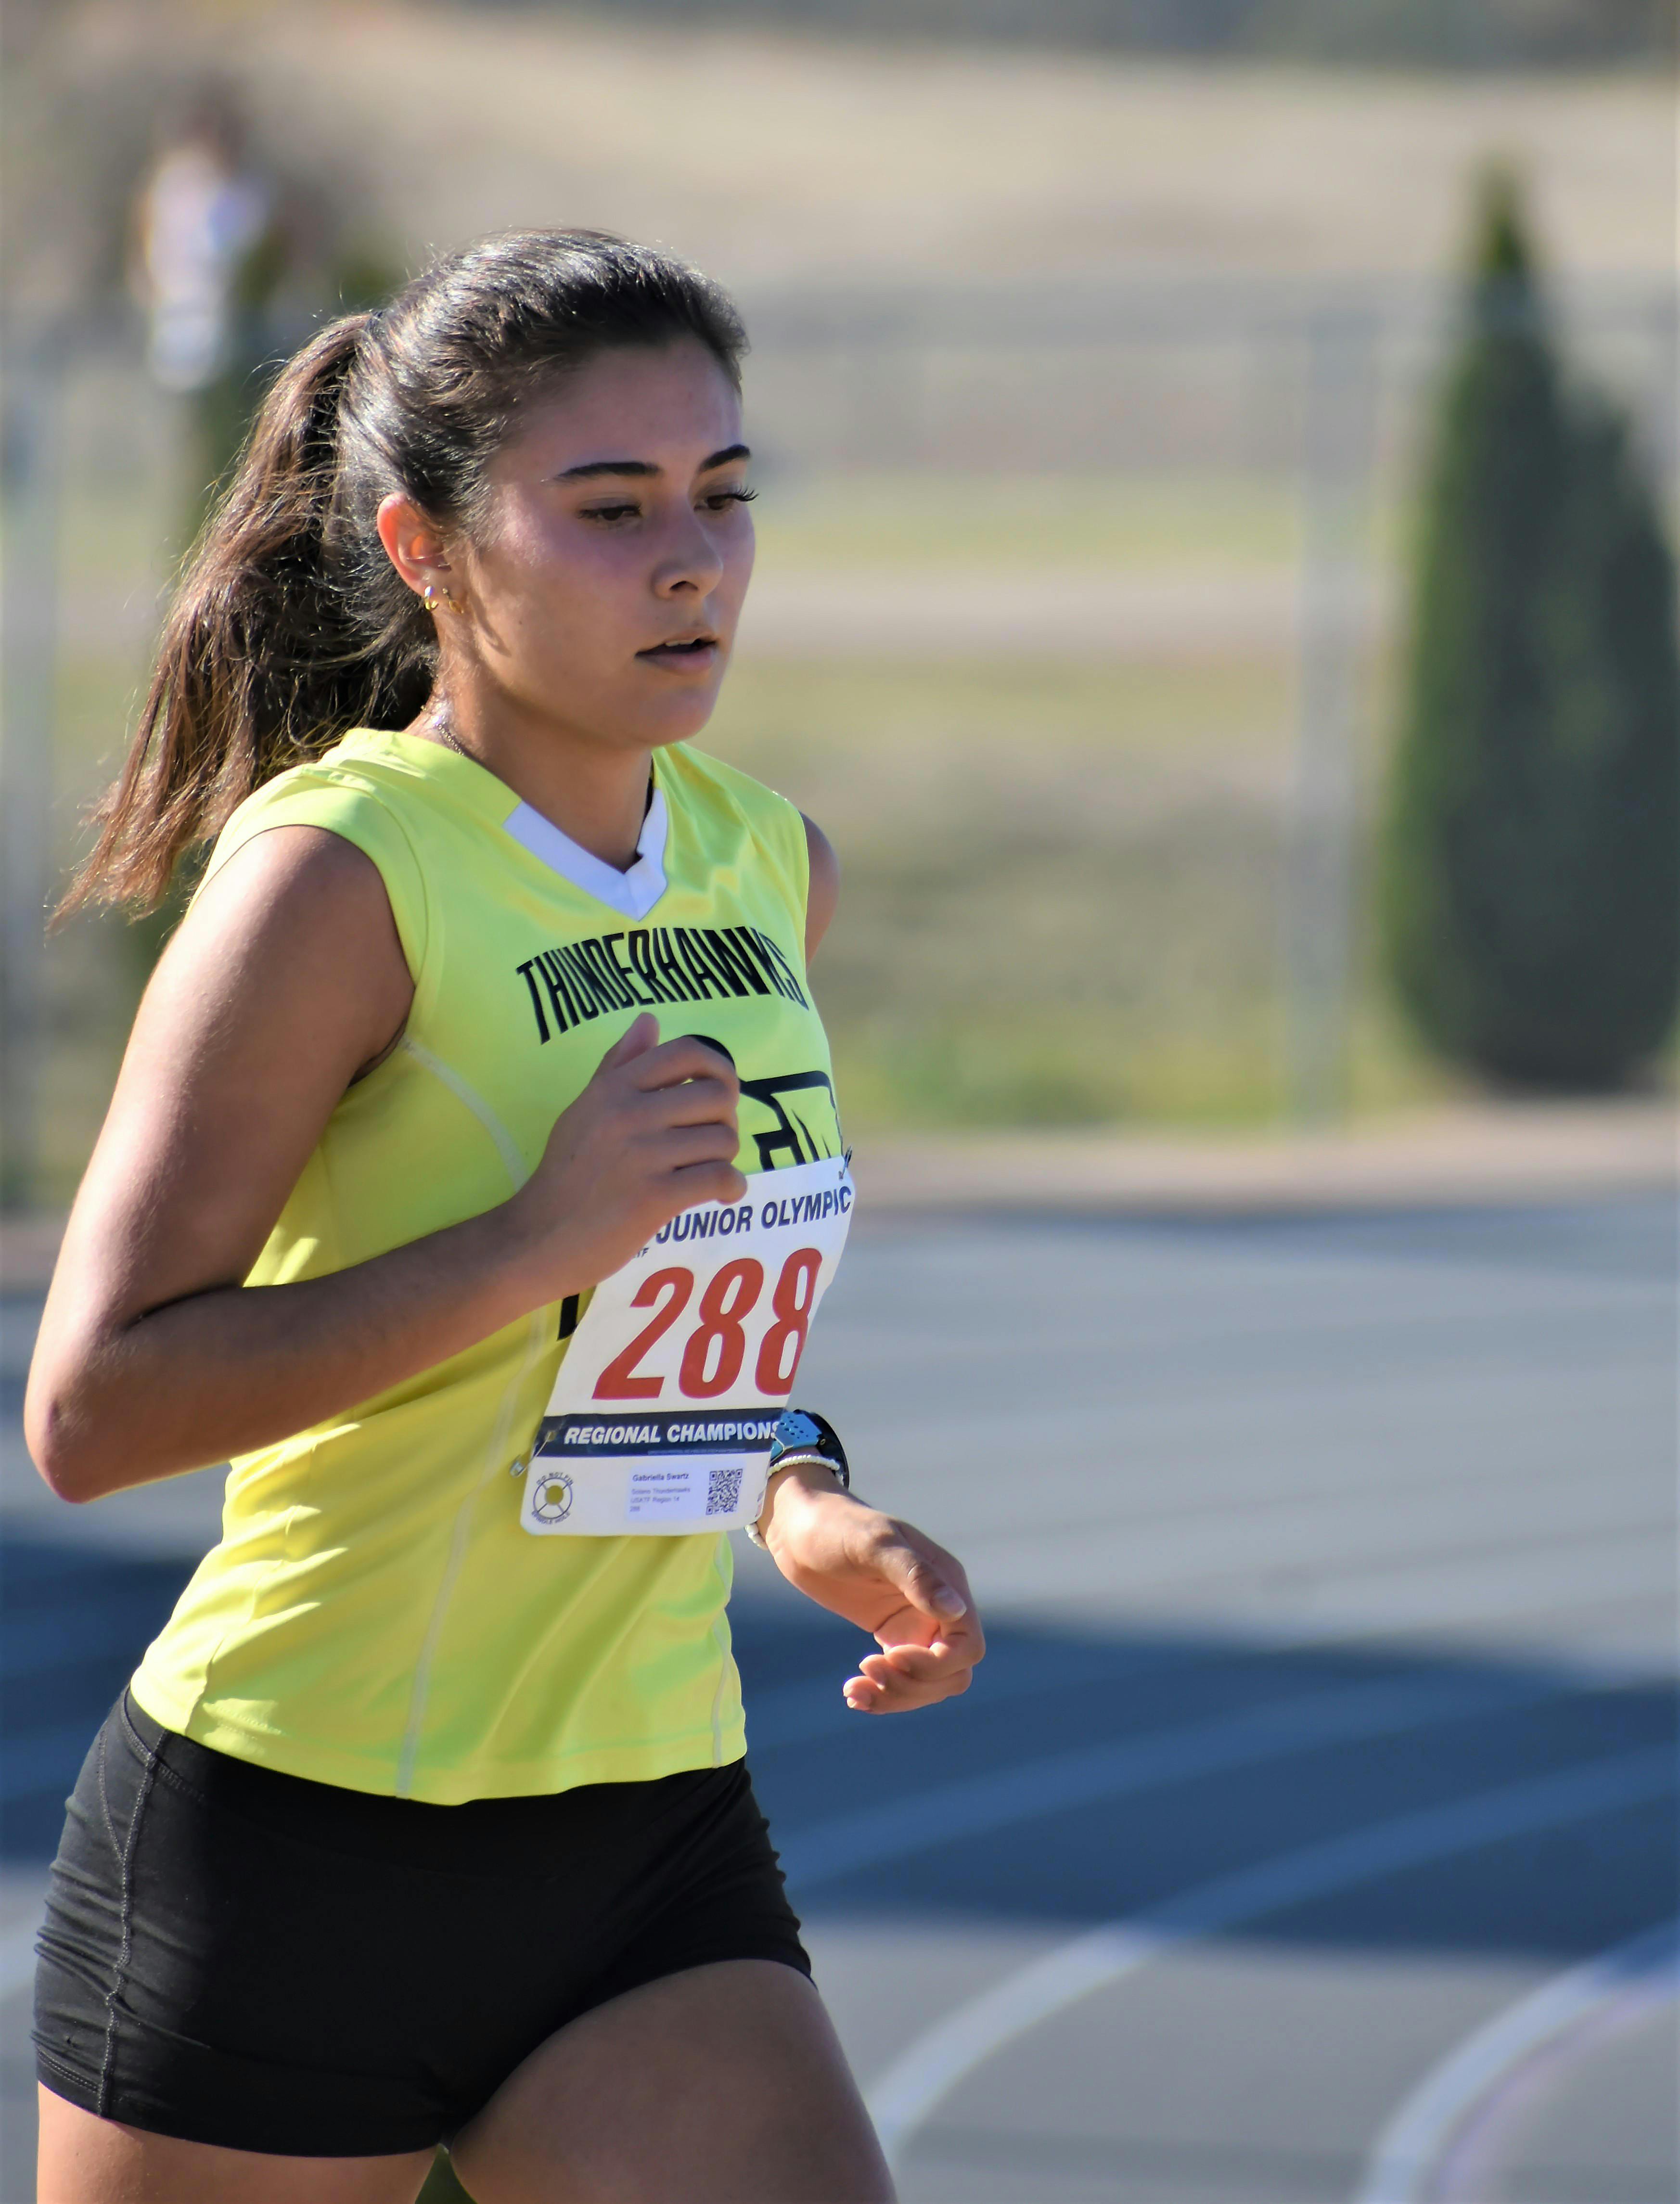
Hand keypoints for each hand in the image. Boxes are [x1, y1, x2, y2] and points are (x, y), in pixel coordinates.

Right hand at [503, 1014, 745, 1296]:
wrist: (537, 1238)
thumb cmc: (566, 1174)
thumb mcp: (585, 1110)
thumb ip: (619, 1065)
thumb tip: (649, 1020)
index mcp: (614, 1088)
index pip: (688, 1053)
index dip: (719, 1069)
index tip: (720, 1093)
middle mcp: (628, 1113)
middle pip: (717, 1096)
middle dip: (726, 1120)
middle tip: (710, 1142)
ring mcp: (642, 1155)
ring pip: (723, 1140)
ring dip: (726, 1158)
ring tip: (707, 1172)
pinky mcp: (653, 1197)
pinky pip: (720, 1178)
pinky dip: (732, 1188)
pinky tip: (722, 1195)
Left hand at [761, 1469, 983, 1713]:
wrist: (799, 1526)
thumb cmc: (836, 1526)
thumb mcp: (874, 1546)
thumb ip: (916, 1576)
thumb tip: (956, 1610)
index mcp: (946, 1583)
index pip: (967, 1647)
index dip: (936, 1665)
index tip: (892, 1656)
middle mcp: (937, 1607)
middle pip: (951, 1675)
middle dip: (913, 1685)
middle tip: (866, 1668)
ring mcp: (914, 1623)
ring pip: (927, 1685)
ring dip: (895, 1696)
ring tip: (853, 1689)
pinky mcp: (890, 1635)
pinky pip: (900, 1679)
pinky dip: (881, 1694)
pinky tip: (852, 1692)